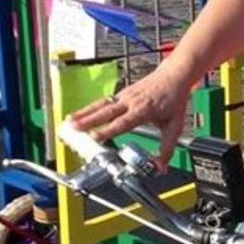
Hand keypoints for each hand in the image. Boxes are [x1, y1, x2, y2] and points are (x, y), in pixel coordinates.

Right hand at [68, 65, 190, 170]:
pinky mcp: (121, 94)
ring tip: (68, 122)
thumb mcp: (175, 126)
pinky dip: (89, 108)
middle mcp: (131, 102)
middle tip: (73, 129)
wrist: (174, 75)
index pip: (123, 122)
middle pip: (106, 112)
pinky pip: (102, 102)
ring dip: (83, 113)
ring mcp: (124, 96)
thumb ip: (167, 149)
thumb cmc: (174, 99)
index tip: (95, 138)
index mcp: (144, 110)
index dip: (109, 130)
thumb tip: (160, 167)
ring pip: (101, 105)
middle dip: (88, 121)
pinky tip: (78, 115)